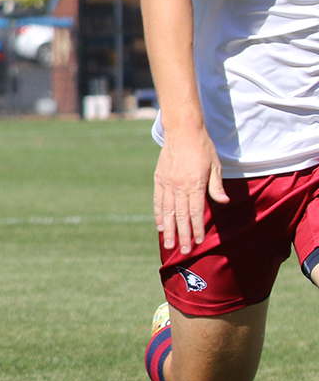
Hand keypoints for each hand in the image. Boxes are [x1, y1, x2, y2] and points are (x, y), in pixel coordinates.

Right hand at [154, 128, 227, 249]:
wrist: (182, 130)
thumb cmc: (203, 147)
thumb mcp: (216, 166)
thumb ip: (216, 186)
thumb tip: (223, 201)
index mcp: (195, 184)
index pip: (196, 212)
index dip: (197, 228)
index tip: (197, 241)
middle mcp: (179, 186)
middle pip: (181, 216)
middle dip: (182, 234)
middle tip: (182, 250)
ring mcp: (167, 183)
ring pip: (167, 211)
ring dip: (168, 229)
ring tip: (168, 243)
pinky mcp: (159, 179)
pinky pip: (158, 201)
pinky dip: (158, 214)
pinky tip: (160, 225)